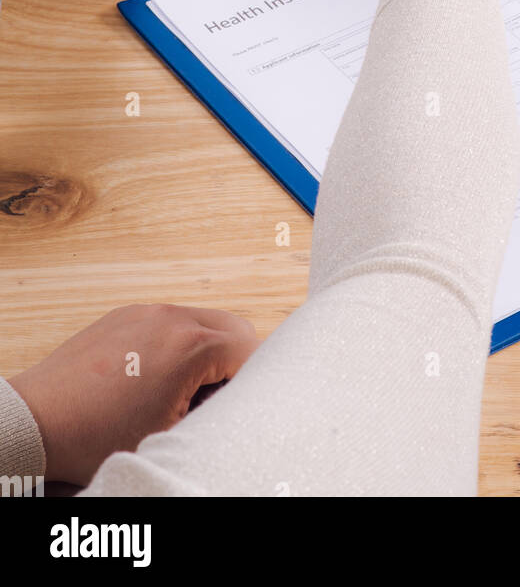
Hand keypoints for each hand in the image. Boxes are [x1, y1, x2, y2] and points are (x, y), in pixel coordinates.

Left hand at [8, 303, 257, 484]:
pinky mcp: (125, 314)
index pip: (253, 349)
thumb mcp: (170, 436)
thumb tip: (236, 402)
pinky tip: (151, 379)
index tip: (238, 407)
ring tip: (178, 392)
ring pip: (202, 321)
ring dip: (204, 351)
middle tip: (213, 399)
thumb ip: (215, 411)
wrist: (37, 421)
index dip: (252, 382)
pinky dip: (174, 344)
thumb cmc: (97, 437)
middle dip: (234, 361)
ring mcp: (147, 311)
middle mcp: (172, 317)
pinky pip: (169, 321)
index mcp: (191, 345)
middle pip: (234, 326)